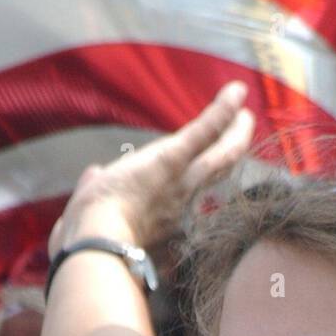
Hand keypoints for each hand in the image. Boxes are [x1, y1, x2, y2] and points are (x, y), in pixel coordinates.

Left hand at [48, 81, 255, 256]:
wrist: (97, 243)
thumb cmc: (89, 239)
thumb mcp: (90, 213)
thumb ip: (95, 189)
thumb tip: (92, 174)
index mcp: (162, 219)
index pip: (188, 194)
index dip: (201, 179)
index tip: (209, 167)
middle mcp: (181, 203)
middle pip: (216, 174)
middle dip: (230, 153)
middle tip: (243, 133)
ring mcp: (181, 181)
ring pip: (220, 156)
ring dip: (235, 133)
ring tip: (246, 115)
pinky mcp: (172, 159)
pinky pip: (203, 132)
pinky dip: (221, 111)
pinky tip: (236, 92)